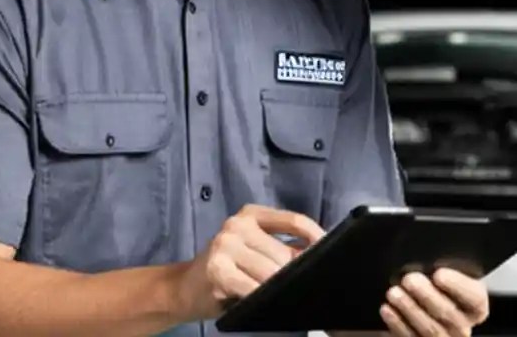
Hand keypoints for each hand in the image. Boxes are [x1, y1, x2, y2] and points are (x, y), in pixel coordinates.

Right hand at [176, 204, 325, 320]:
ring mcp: (225, 244)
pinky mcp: (217, 268)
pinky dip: (260, 297)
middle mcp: (237, 224)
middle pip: (284, 252)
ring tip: (278, 297)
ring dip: (278, 289)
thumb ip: (283, 248)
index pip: (294, 221)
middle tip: (300, 288)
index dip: (316, 238)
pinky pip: (252, 287)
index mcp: (251, 214)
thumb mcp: (254, 250)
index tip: (332, 255)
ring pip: (271, 273)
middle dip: (295, 273)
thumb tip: (319, 255)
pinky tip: (261, 301)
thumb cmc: (227, 270)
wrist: (184, 288)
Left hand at [378, 269, 488, 335]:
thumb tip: (428, 258)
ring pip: (430, 329)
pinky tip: (388, 309)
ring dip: (409, 309)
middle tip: (410, 279)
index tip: (439, 274)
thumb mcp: (444, 276)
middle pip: (449, 314)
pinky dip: (397, 324)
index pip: (476, 298)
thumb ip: (441, 269)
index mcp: (474, 306)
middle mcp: (462, 326)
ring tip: (394, 292)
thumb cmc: (433, 288)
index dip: (458, 286)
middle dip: (427, 295)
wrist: (419, 308)